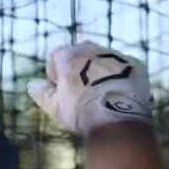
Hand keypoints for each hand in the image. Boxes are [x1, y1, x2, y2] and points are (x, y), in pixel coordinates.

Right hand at [27, 41, 152, 135]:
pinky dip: (121, 77)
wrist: (117, 120)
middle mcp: (93, 48)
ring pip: (104, 59)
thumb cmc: (81, 113)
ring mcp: (116, 55)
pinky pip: (124, 67)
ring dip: (100, 72)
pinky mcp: (135, 64)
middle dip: (79, 68)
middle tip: (80, 92)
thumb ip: (41, 92)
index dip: (55, 73)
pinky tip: (118, 96)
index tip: (59, 90)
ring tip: (101, 97)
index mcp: (69, 55)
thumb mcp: (54, 106)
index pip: (56, 56)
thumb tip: (33, 84)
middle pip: (81, 53)